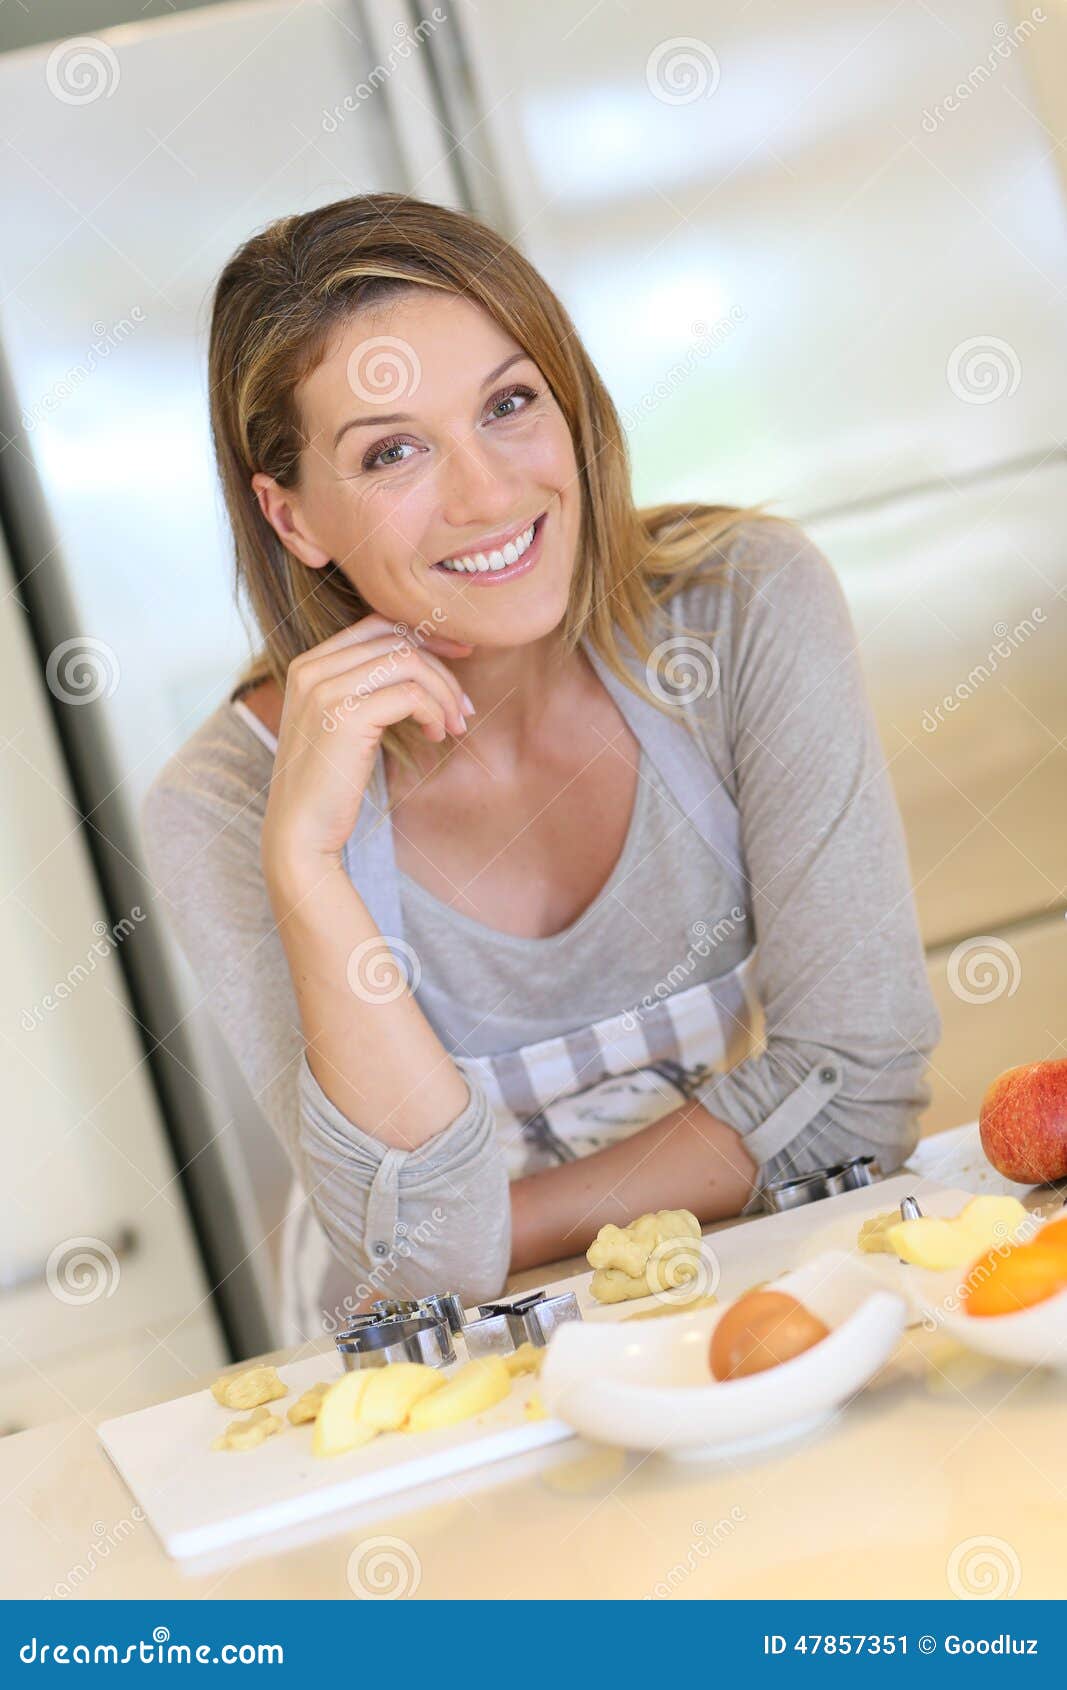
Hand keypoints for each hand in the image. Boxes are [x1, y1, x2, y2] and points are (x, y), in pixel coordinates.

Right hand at [261, 613, 473, 884]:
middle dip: (443, 669)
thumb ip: (364, 687)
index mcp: (308, 665)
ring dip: (443, 692)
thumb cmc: (328, 783)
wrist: (301, 831)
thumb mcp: (341, 722)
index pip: (377, 625)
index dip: (425, 635)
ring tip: (453, 725)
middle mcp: (311, 669)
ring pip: (409, 662)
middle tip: (464, 707)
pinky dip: (434, 711)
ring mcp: (325, 690)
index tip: (460, 656)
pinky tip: (435, 736)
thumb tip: (424, 661)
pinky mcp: (345, 716)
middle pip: (397, 640)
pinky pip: (410, 695)